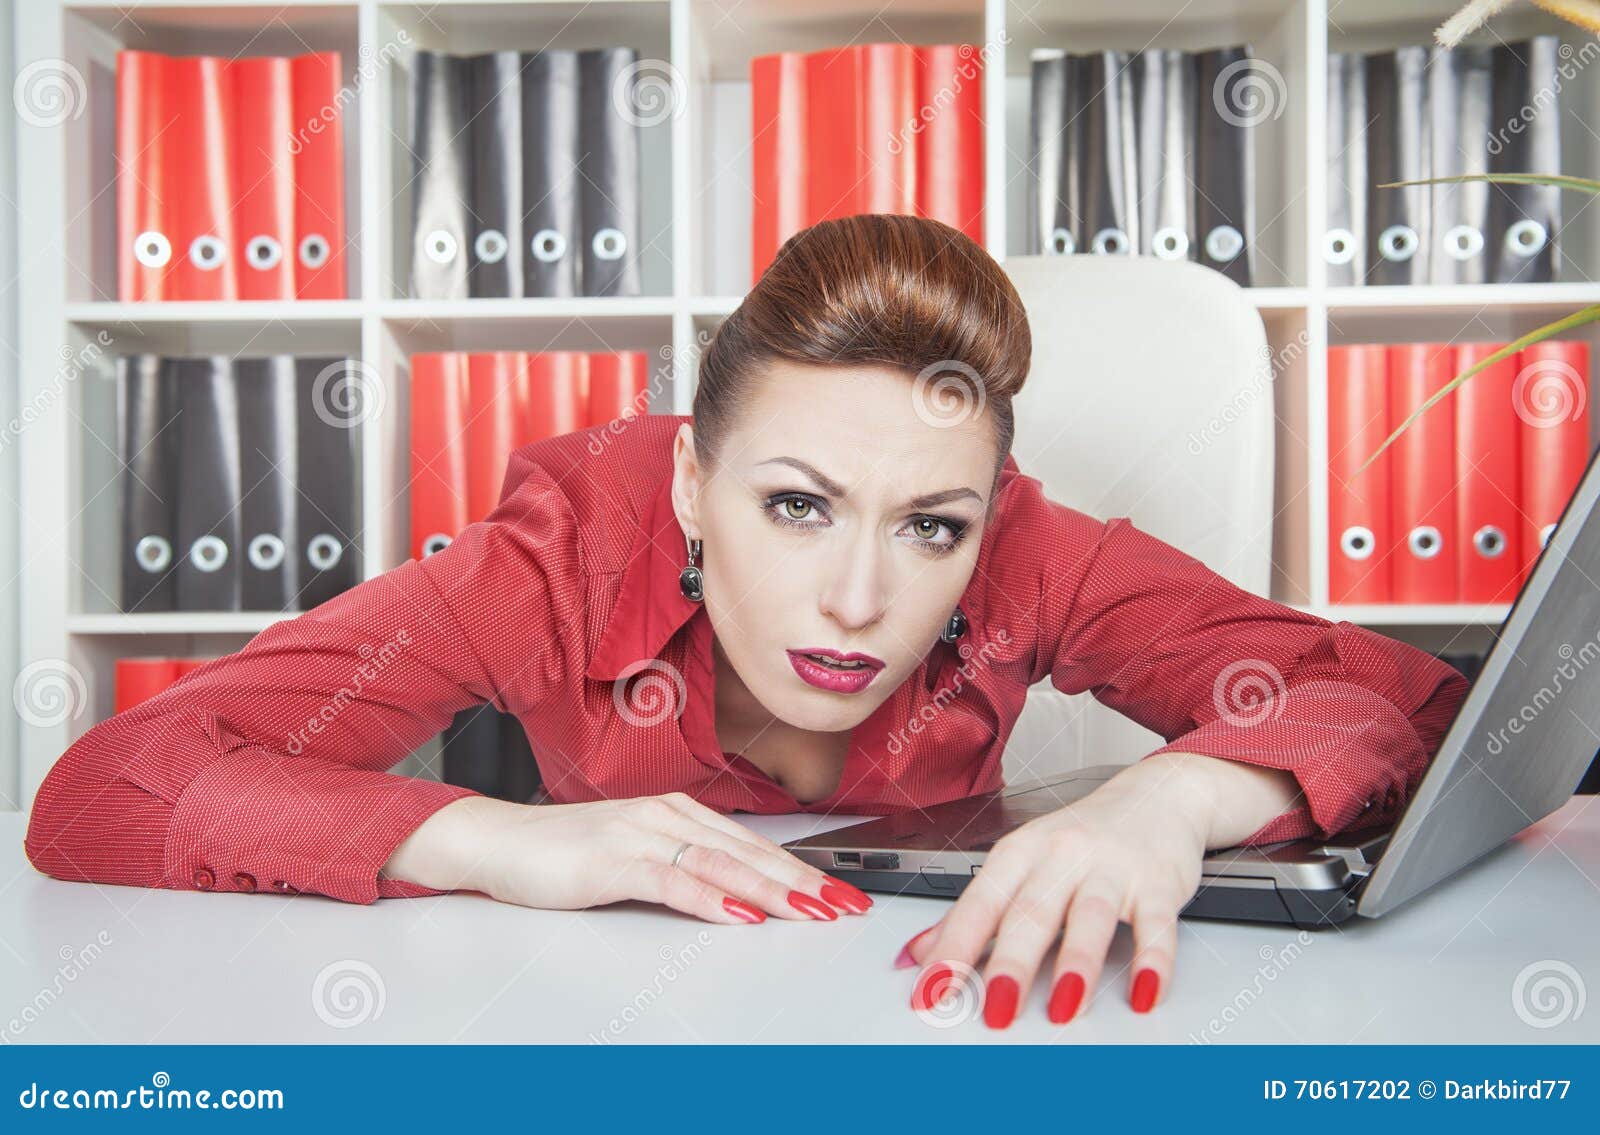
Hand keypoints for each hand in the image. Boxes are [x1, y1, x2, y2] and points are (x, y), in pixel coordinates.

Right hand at [383, 791, 871, 922]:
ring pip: (721, 864)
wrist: (499, 841)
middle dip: (802, 882)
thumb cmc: (566, 853)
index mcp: (679, 812)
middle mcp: (667, 815)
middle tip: (844, 905)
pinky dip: (712, 900)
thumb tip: (738, 892)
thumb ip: (685, 867)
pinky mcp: (612, 859)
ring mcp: (640, 833)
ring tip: (810, 911)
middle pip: (749, 853)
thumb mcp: (638, 855)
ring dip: (771, 891)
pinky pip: (673, 881)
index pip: (753, 845)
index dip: (800, 870)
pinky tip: (740, 915)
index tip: (839, 893)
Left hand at [897, 755, 1219, 1026]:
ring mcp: (1112, 868)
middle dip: (1011, 963)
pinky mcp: (1158, 883)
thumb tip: (920, 954)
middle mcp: (1062, 855)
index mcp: (1020, 852)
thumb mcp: (1020, 863)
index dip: (953, 948)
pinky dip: (1152, 961)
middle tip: (994, 1009)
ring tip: (1062, 1008)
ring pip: (1090, 915)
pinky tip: (1142, 993)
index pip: (979, 904)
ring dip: (1076, 964)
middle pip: (1032, 912)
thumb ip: (973, 911)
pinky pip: (1155, 925)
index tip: (932, 990)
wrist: (1157, 795)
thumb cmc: (1081, 838)